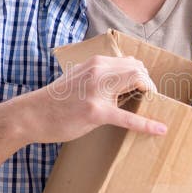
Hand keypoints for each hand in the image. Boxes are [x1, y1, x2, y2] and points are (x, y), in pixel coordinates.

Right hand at [15, 54, 166, 143]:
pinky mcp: (95, 112)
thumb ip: (99, 75)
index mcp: (96, 63)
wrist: (32, 114)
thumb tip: (122, 76)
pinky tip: (160, 130)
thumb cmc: (56, 100)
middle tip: (149, 99)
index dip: (143, 76)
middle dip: (149, 83)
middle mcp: (98, 71)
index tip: (144, 89)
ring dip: (149, 94)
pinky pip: (128, 118)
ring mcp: (97, 91)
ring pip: (137, 82)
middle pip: (138, 69)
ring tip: (151, 106)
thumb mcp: (79, 78)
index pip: (131, 62)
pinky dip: (147, 124)